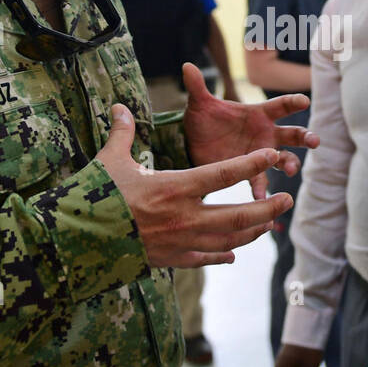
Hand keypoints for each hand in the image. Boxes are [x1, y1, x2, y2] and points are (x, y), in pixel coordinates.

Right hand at [97, 104, 292, 267]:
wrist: (80, 243)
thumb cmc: (95, 198)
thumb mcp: (110, 162)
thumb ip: (123, 134)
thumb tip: (118, 106)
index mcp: (174, 188)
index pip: (223, 174)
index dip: (250, 164)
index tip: (271, 156)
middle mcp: (184, 217)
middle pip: (237, 215)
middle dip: (267, 208)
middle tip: (287, 199)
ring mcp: (181, 242)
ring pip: (228, 240)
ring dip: (252, 231)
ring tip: (268, 223)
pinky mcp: (172, 260)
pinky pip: (205, 259)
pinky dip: (222, 256)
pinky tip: (233, 255)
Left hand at [181, 62, 318, 200]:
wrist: (193, 145)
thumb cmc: (203, 120)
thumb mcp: (199, 104)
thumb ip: (197, 87)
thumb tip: (186, 66)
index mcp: (258, 113)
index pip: (280, 106)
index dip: (292, 102)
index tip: (304, 101)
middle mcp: (266, 134)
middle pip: (292, 134)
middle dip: (305, 136)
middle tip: (314, 141)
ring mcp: (261, 153)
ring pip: (284, 158)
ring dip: (291, 163)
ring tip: (291, 169)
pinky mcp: (251, 171)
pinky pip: (260, 179)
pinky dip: (262, 188)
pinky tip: (262, 196)